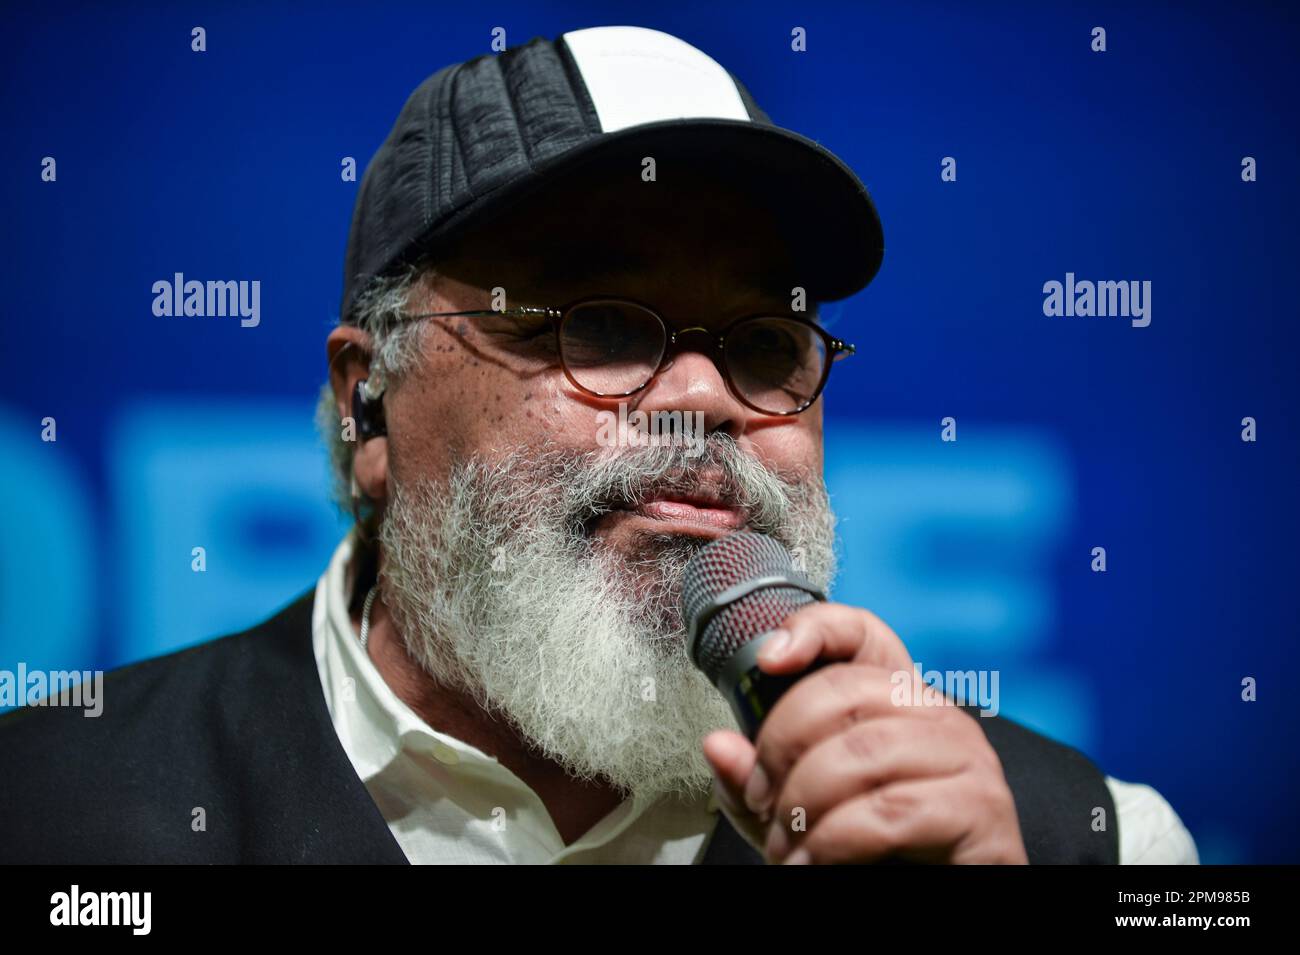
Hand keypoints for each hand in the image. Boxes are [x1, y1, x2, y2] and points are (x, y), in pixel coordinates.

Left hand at [702, 602, 1027, 863]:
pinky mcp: (980, 810)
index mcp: (897, 702)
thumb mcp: (799, 813)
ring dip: (804, 804)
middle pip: (846, 691)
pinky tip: (813, 863)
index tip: (767, 658)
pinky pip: (891, 811)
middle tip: (761, 799)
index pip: (861, 633)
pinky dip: (836, 841)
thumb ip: (759, 779)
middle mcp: (937, 716)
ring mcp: (966, 758)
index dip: (814, 629)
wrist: (940, 900)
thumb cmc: (876, 856)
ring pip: (864, 753)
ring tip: (785, 846)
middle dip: (783, 745)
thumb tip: (717, 745)